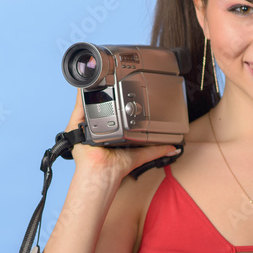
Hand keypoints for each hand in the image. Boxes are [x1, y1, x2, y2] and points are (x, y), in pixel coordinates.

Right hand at [63, 89, 180, 179]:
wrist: (103, 171)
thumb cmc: (116, 166)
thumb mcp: (141, 155)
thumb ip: (157, 149)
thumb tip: (174, 147)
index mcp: (111, 132)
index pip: (116, 113)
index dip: (120, 103)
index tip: (126, 94)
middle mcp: (98, 127)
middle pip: (103, 105)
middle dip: (106, 94)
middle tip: (112, 82)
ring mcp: (87, 124)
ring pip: (91, 103)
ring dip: (95, 92)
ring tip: (100, 81)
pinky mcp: (78, 123)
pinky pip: (79, 105)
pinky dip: (81, 94)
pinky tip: (85, 84)